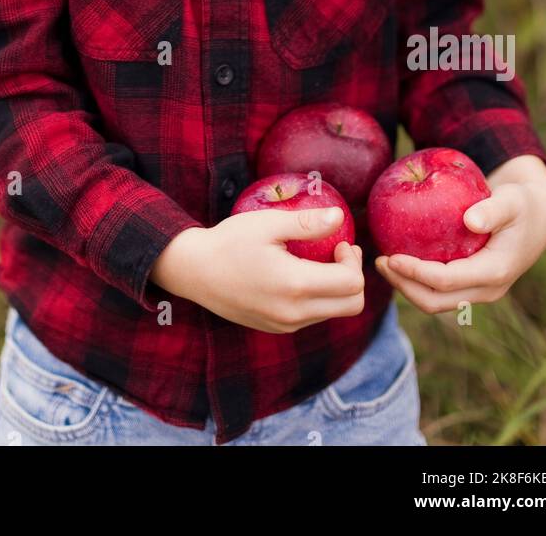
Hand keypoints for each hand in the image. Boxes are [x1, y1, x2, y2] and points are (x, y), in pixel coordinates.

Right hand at [152, 208, 364, 332]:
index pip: (351, 283)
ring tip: (318, 260)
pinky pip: (314, 317)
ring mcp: (285, 325)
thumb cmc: (229, 241)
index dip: (352, 260)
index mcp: (295, 285)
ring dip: (336, 288)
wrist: (193, 272)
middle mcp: (294, 313)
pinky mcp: (277, 328)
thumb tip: (340, 217)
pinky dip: (319, 297)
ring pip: (334, 312)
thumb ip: (307, 222)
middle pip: (352, 305)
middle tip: (337, 251)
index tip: (338, 241)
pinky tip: (300, 275)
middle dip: (352, 277)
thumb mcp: (267, 223)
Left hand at [374, 155, 545, 313]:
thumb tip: (470, 221)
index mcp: (495, 272)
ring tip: (383, 263)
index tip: (390, 257)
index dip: (415, 273)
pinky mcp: (471, 285)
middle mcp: (487, 290)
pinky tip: (399, 259)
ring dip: (407, 287)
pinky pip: (439, 290)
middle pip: (436, 301)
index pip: (446, 281)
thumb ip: (493, 210)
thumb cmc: (521, 204)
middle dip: (404, 286)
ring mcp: (479, 292)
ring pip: (435, 301)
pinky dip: (416, 281)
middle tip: (378, 262)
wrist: (536, 218)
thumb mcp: (511, 200)